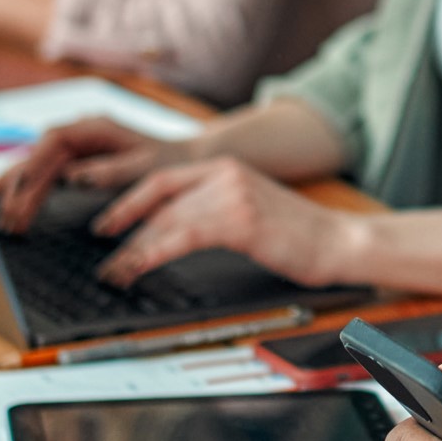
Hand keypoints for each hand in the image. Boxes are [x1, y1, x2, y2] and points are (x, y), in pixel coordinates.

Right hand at [0, 116, 173, 234]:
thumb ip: (111, 171)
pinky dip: (24, 186)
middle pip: (38, 155)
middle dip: (20, 186)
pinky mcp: (74, 159)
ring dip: (17, 189)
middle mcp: (79, 132)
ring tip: (2, 218)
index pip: (53, 142)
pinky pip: (43, 171)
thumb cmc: (167, 163)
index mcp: (95, 127)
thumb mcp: (145, 168)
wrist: (183, 160)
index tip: (20, 191)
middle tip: (9, 220)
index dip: (34, 165)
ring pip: (36, 163)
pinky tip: (3, 197)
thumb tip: (73, 176)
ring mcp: (75, 145)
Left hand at [86, 155, 360, 287]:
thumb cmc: (300, 236)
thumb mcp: (252, 212)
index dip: (130, 198)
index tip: (107, 220)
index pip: (165, 178)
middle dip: (123, 220)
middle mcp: (226, 174)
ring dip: (133, 248)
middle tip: (100, 246)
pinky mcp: (240, 220)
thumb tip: (174, 233)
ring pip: (166, 218)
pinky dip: (153, 252)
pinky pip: (183, 235)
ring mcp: (232, 194)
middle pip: (158, 194)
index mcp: (227, 168)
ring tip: (114, 271)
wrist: (341, 242)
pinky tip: (138, 268)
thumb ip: (215, 212)